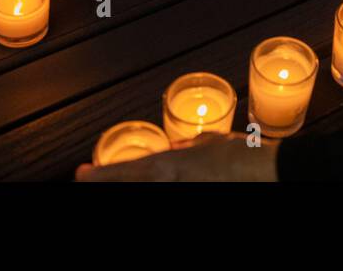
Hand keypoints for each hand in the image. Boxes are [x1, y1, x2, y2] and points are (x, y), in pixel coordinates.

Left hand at [75, 133, 277, 181]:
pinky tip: (165, 179)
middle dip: (109, 182)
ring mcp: (178, 196)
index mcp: (165, 165)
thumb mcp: (208, 142)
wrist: (262, 174)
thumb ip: (188, 146)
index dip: (96, 176)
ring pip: (142, 191)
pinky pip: (166, 193)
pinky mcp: (189, 200)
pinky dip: (158, 185)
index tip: (80, 175)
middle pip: (126, 186)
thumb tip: (177, 148)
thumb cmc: (237, 155)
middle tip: (93, 178)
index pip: (120, 173)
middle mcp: (165, 185)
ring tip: (119, 179)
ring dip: (132, 183)